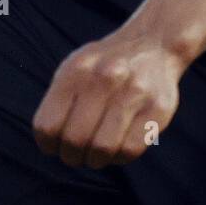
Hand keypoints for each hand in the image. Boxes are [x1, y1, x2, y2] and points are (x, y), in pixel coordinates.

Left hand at [32, 27, 184, 169]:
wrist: (152, 44)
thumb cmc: (104, 65)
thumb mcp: (73, 68)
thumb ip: (57, 101)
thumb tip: (48, 142)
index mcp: (76, 70)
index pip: (47, 125)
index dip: (47, 145)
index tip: (54, 147)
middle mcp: (104, 78)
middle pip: (74, 140)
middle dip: (71, 157)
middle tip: (75, 155)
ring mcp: (133, 92)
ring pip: (103, 149)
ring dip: (95, 160)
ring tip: (95, 155)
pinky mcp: (158, 109)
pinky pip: (131, 150)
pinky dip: (119, 158)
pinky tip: (116, 150)